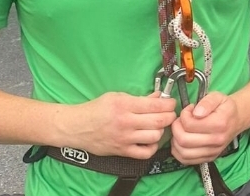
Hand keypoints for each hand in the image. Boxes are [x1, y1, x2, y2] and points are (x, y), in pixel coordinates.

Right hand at [59, 92, 175, 158]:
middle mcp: (126, 122)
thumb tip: (159, 96)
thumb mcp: (118, 96)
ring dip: (161, 130)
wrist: (77, 127)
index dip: (169, 103)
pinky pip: (144, 153)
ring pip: (155, 136)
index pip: (156, 105)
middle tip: (170, 113)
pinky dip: (152, 147)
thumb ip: (140, 98)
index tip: (171, 102)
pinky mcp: (122, 151)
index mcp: (126, 105)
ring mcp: (124, 139)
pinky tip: (151, 140)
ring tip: (159, 125)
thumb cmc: (97, 109)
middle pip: (159, 121)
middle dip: (170, 116)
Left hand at [170, 92, 243, 164]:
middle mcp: (216, 140)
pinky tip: (180, 141)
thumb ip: (207, 102)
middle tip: (180, 120)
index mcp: (219, 124)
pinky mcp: (209, 158)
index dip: (184, 115)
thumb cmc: (225, 107)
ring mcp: (213, 151)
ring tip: (180, 130)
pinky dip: (178, 152)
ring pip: (183, 153)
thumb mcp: (218, 96)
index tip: (188, 110)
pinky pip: (186, 160)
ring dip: (175, 141)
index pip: (190, 124)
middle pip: (184, 140)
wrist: (237, 119)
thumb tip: (196, 112)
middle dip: (176, 128)